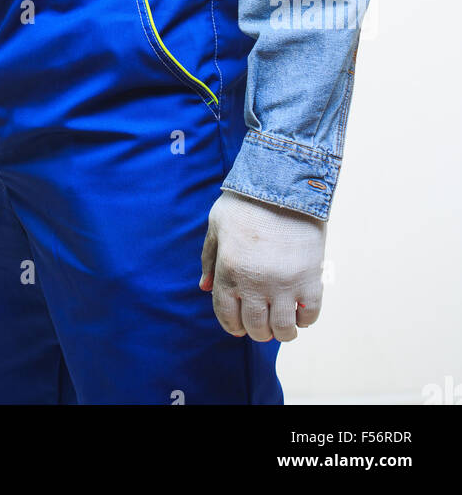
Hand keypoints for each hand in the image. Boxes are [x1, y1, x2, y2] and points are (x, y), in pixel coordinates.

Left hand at [199, 189, 325, 342]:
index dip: (231, 326)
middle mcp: (255, 282)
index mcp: (229, 269)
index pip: (226, 315)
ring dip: (282, 332)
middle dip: (256, 331)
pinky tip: (299, 311)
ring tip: (282, 324)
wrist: (284, 183)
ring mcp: (284, 283)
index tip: (238, 327)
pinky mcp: (310, 279)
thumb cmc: (245, 201)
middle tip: (261, 324)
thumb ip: (209, 257)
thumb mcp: (217, 224)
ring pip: (283, 328)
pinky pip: (310, 315)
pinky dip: (305, 320)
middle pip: (255, 327)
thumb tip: (204, 287)